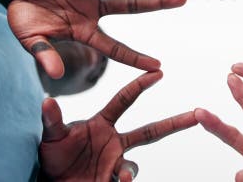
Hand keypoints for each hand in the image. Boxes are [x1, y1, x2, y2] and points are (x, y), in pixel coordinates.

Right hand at [4, 0, 184, 77]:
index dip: (136, 57)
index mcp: (86, 30)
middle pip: (131, 6)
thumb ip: (44, 55)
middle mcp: (92, 9)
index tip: (158, 66)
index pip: (117, 47)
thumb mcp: (32, 41)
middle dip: (157, 3)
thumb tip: (56, 74)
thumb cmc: (26, 17)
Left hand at [40, 71, 196, 181]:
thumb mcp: (50, 137)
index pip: (125, 100)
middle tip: (195, 115)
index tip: (159, 71)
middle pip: (151, 131)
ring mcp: (116, 162)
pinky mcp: (112, 180)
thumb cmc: (51, 157)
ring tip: (123, 179)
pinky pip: (122, 181)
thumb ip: (51, 120)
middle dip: (174, 123)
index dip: (141, 85)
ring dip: (129, 171)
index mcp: (102, 123)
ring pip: (134, 165)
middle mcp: (115, 141)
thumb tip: (46, 101)